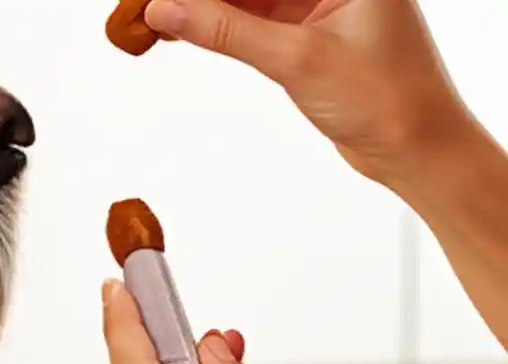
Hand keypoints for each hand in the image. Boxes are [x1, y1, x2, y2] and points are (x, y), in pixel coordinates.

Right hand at [142, 0, 476, 186]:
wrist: (419, 148)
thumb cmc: (393, 98)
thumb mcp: (297, 58)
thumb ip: (226, 30)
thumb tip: (168, 10)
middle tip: (146, 8)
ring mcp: (319, 1)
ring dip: (198, 7)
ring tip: (149, 19)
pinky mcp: (307, 29)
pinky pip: (249, 15)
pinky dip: (214, 23)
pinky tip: (179, 28)